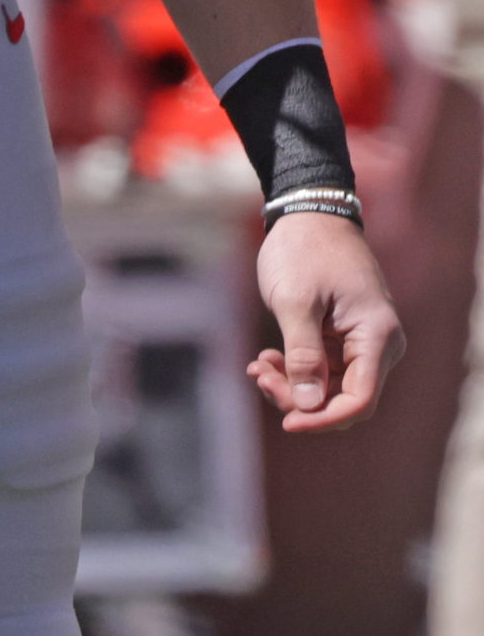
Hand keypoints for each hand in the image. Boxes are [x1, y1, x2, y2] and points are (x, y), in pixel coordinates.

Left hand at [247, 211, 403, 431]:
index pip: (360, 401)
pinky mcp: (343, 338)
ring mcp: (362, 342)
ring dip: (291, 384)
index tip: (286, 422)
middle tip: (258, 375)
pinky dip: (293, 370)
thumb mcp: (295, 302)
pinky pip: (322, 370)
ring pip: (329, 388)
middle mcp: (379, 345)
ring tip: (256, 365)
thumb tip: (307, 407)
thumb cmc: (303, 251)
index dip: (323, 419)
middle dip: (299, 398)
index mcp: (377, 336)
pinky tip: (264, 360)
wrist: (307, 213)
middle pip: (343, 399)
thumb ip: (302, 355)